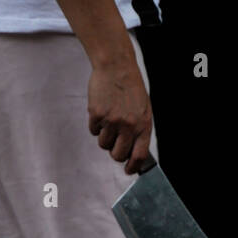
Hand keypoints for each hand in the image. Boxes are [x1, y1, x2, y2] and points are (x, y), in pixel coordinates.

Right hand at [87, 57, 152, 174]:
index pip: (139, 155)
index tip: (128, 170)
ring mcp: (111, 120)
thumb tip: (134, 153)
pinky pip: (93, 131)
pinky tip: (101, 111)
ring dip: (104, 137)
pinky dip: (96, 125)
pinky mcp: (96, 114)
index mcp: (143, 125)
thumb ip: (140, 131)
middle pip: (118, 155)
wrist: (116, 67)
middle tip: (114, 144)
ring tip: (108, 121)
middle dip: (115, 154)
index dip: (133, 167)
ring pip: (103, 144)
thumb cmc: (131, 89)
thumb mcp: (143, 110)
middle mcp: (128, 125)